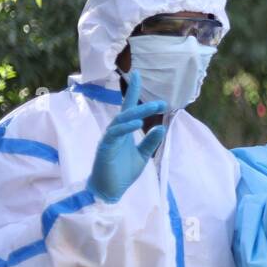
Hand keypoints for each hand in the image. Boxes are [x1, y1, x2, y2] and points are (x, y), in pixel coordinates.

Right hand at [87, 69, 166, 202]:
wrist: (110, 191)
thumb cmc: (123, 173)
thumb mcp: (142, 156)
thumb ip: (150, 142)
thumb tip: (161, 126)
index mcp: (124, 132)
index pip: (129, 108)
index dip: (133, 91)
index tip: (138, 74)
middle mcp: (116, 132)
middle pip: (127, 111)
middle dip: (143, 104)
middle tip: (162, 102)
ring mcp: (109, 139)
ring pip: (122, 120)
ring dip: (138, 112)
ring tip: (154, 107)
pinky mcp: (104, 147)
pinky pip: (115, 133)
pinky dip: (126, 127)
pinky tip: (138, 123)